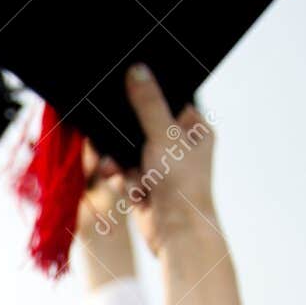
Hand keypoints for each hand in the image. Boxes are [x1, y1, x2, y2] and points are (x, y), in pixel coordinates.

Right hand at [114, 65, 215, 251]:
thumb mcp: (164, 136)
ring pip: (129, 150)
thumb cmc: (183, 186)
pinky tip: (126, 187)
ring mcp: (160, 167)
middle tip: (111, 133)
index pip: (166, 100)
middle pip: (143, 125)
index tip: (123, 87)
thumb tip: (137, 69)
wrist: (177, 235)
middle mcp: (178, 146)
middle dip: (126, 134)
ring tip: (117, 171)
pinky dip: (122, 178)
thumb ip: (148, 104)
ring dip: (120, 160)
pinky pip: (124, 171)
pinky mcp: (145, 185)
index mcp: (194, 129)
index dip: (145, 95)